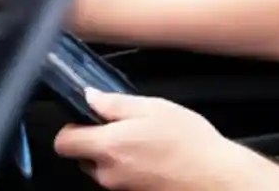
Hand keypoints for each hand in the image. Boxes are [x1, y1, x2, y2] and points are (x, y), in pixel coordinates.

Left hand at [53, 88, 247, 190]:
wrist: (215, 177)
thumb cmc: (190, 143)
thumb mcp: (153, 108)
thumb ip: (115, 103)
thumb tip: (90, 97)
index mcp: (109, 147)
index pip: (63, 142)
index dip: (72, 127)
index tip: (89, 119)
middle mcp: (108, 173)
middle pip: (82, 157)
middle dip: (97, 141)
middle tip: (126, 127)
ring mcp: (120, 189)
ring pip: (103, 168)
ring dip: (116, 155)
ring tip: (146, 141)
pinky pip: (121, 178)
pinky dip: (131, 167)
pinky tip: (154, 157)